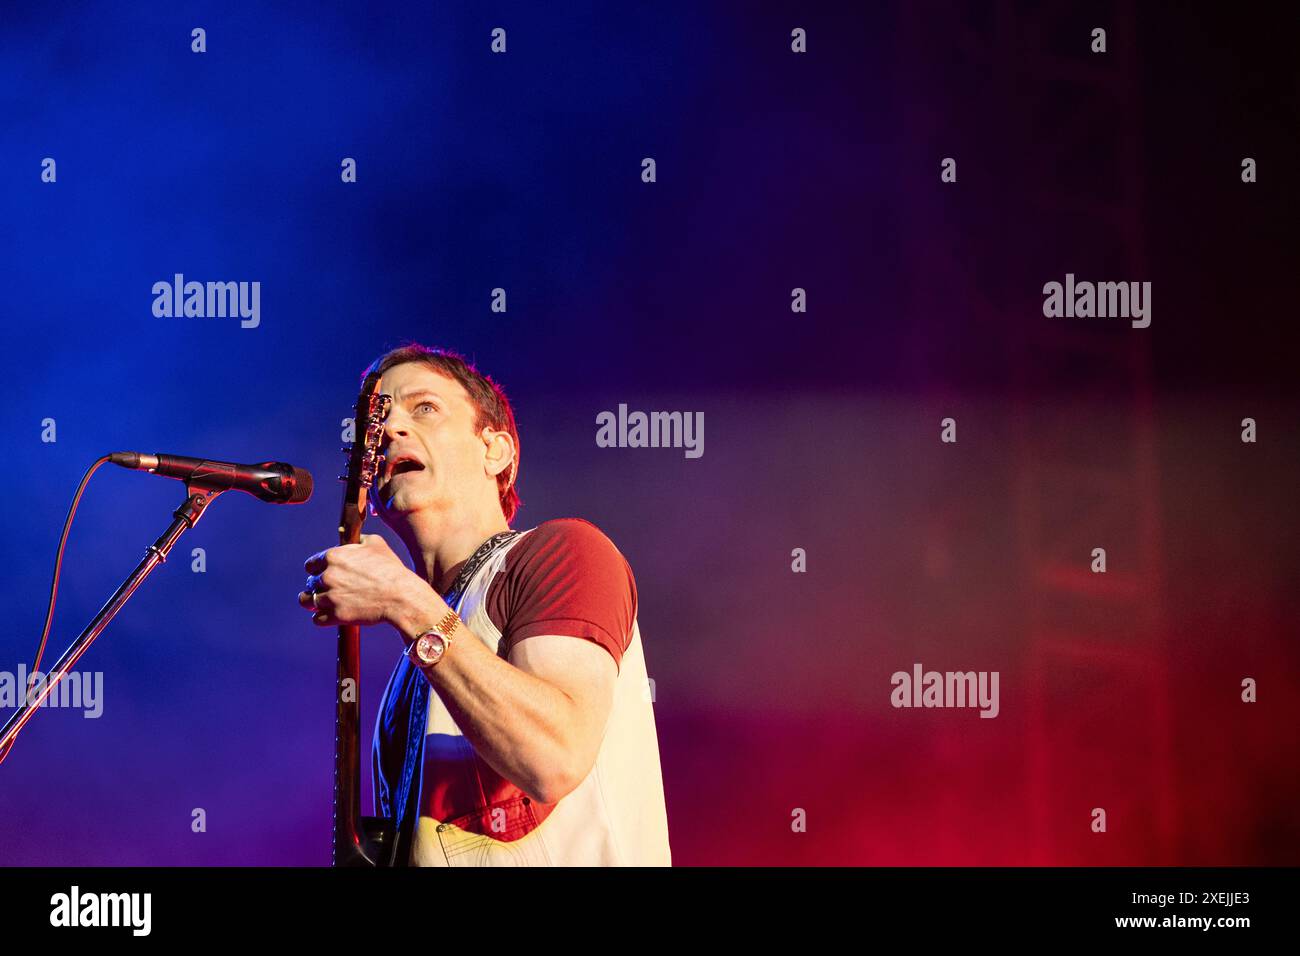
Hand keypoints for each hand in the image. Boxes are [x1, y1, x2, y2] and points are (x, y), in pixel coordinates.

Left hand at [298, 533, 427, 627]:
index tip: (322, 574)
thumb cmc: (391, 570)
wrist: (401, 597)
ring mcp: (331, 597)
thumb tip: (354, 541)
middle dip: (318, 586)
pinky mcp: (336, 616)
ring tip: (320, 604)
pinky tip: (330, 615)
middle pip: (310, 583)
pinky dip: (323, 618)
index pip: (311, 564)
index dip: (317, 569)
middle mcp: (328, 576)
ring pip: (308, 602)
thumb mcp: (377, 544)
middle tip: (329, 590)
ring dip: (314, 603)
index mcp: (334, 557)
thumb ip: (359, 540)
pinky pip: (317, 619)